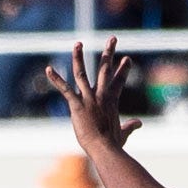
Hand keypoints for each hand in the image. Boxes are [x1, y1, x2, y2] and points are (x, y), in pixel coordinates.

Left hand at [45, 37, 141, 152]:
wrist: (105, 148)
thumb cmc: (112, 144)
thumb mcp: (123, 133)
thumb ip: (129, 127)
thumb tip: (139, 123)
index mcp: (111, 101)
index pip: (118, 81)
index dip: (123, 70)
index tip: (127, 59)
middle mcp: (101, 95)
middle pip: (105, 69)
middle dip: (109, 52)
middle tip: (113, 38)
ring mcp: (89, 98)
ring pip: (82, 73)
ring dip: (79, 57)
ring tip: (77, 43)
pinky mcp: (77, 105)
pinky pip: (65, 89)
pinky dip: (56, 79)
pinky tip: (48, 69)